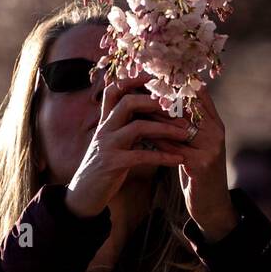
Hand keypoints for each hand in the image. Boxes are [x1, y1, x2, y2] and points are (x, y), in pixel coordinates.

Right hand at [63, 73, 190, 219]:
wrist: (84, 195)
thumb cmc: (104, 165)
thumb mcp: (112, 140)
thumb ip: (126, 125)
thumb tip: (148, 110)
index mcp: (105, 120)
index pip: (114, 90)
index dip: (133, 80)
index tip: (155, 76)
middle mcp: (104, 128)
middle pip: (127, 102)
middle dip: (154, 102)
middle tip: (179, 107)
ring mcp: (107, 145)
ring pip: (137, 127)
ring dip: (165, 128)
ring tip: (186, 133)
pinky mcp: (112, 164)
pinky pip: (141, 155)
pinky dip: (163, 156)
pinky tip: (178, 159)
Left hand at [154, 83, 238, 242]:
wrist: (212, 206)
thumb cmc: (199, 171)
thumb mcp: (198, 144)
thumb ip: (189, 123)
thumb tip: (165, 98)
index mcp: (216, 123)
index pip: (198, 95)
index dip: (177, 84)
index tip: (155, 74)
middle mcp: (217, 132)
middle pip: (188, 107)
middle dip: (163, 98)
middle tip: (140, 88)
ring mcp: (211, 148)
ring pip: (179, 127)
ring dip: (156, 118)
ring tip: (136, 109)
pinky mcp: (201, 165)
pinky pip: (174, 148)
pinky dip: (158, 141)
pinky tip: (142, 137)